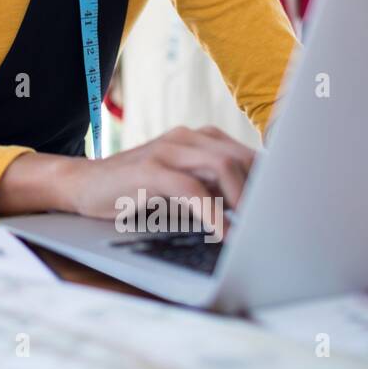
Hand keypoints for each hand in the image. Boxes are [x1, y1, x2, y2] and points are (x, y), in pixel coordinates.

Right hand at [0, 126, 255, 220]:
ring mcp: (166, 150)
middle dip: (262, 190)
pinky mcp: (149, 169)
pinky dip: (210, 210)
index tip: (286, 205)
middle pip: (241, 157)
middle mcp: (185, 138)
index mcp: (197, 139)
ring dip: (242, 198)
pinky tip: (220, 230)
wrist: (82, 184)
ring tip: (254, 226)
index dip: (270, 179)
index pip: (247, 153)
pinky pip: (190, 187)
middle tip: (274, 220)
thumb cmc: (134, 190)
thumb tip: (253, 211)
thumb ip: (210, 186)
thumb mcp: (178, 184)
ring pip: (221, 165)